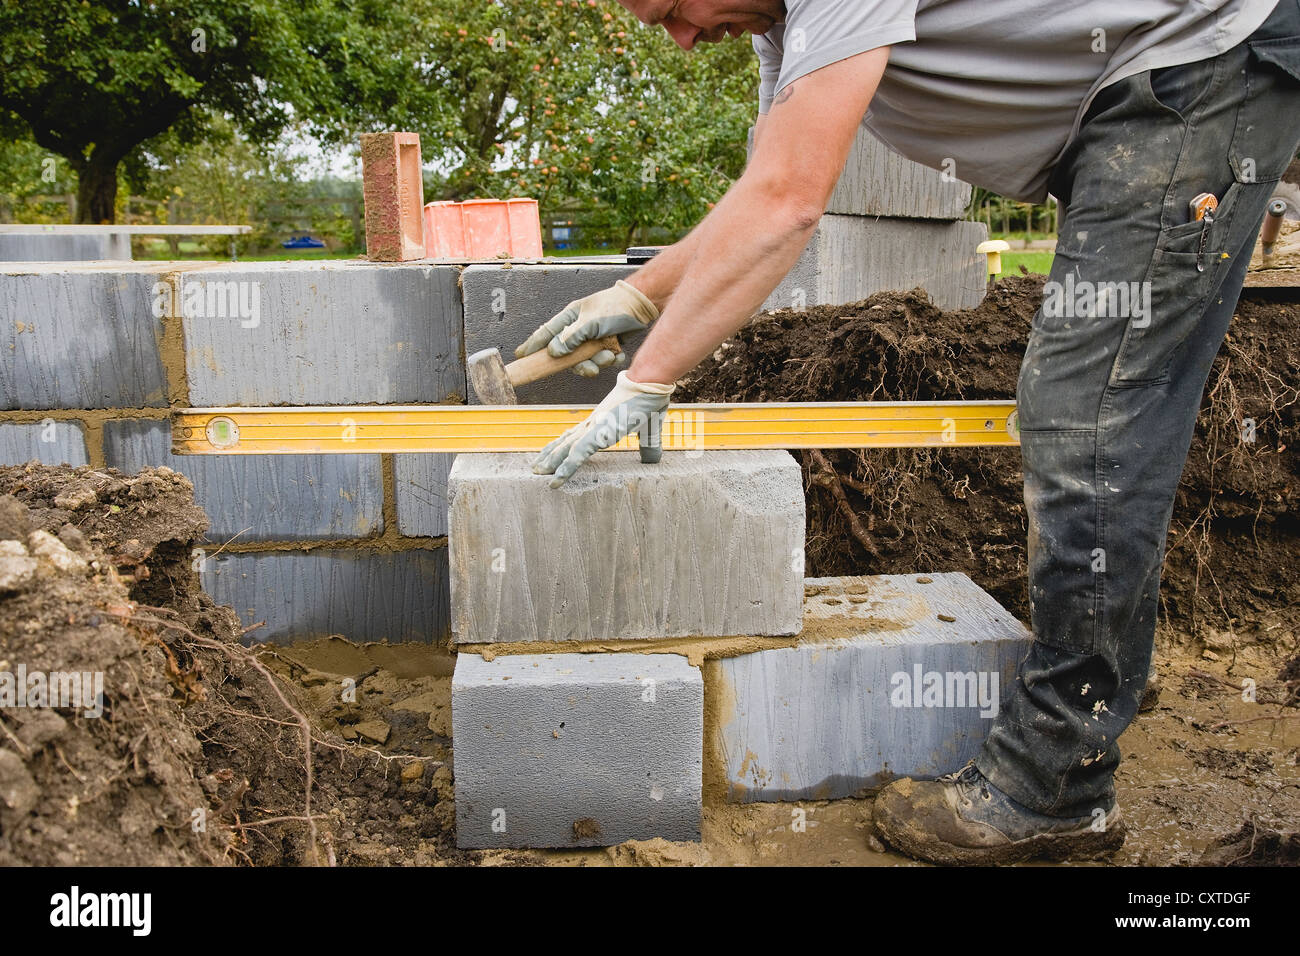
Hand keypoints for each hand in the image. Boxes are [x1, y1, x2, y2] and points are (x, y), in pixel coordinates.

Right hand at [514, 280, 658, 377]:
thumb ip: (570, 338)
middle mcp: (578, 329)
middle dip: (580, 364)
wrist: (640, 306)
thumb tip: (553, 352)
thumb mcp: (590, 322)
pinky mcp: (606, 344)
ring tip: (609, 354)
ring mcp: (592, 337)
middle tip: (589, 368)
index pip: (546, 333)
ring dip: (598, 361)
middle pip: (567, 355)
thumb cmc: (614, 307)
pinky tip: (617, 352)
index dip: (532, 345)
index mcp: (569, 319)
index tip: (521, 356)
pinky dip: (611, 359)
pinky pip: (602, 360)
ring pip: (586, 360)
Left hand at [531, 371, 673, 486]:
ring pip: (566, 447)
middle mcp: (593, 423)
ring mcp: (594, 427)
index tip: (552, 454)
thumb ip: (648, 445)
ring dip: (551, 461)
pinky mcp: (599, 433)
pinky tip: (556, 479)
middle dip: (551, 454)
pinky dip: (566, 467)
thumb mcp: (650, 429)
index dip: (563, 445)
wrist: (650, 382)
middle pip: (566, 440)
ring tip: (537, 472)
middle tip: (536, 467)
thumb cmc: (650, 400)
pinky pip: (578, 453)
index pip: (577, 435)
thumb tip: (653, 461)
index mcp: (602, 421)